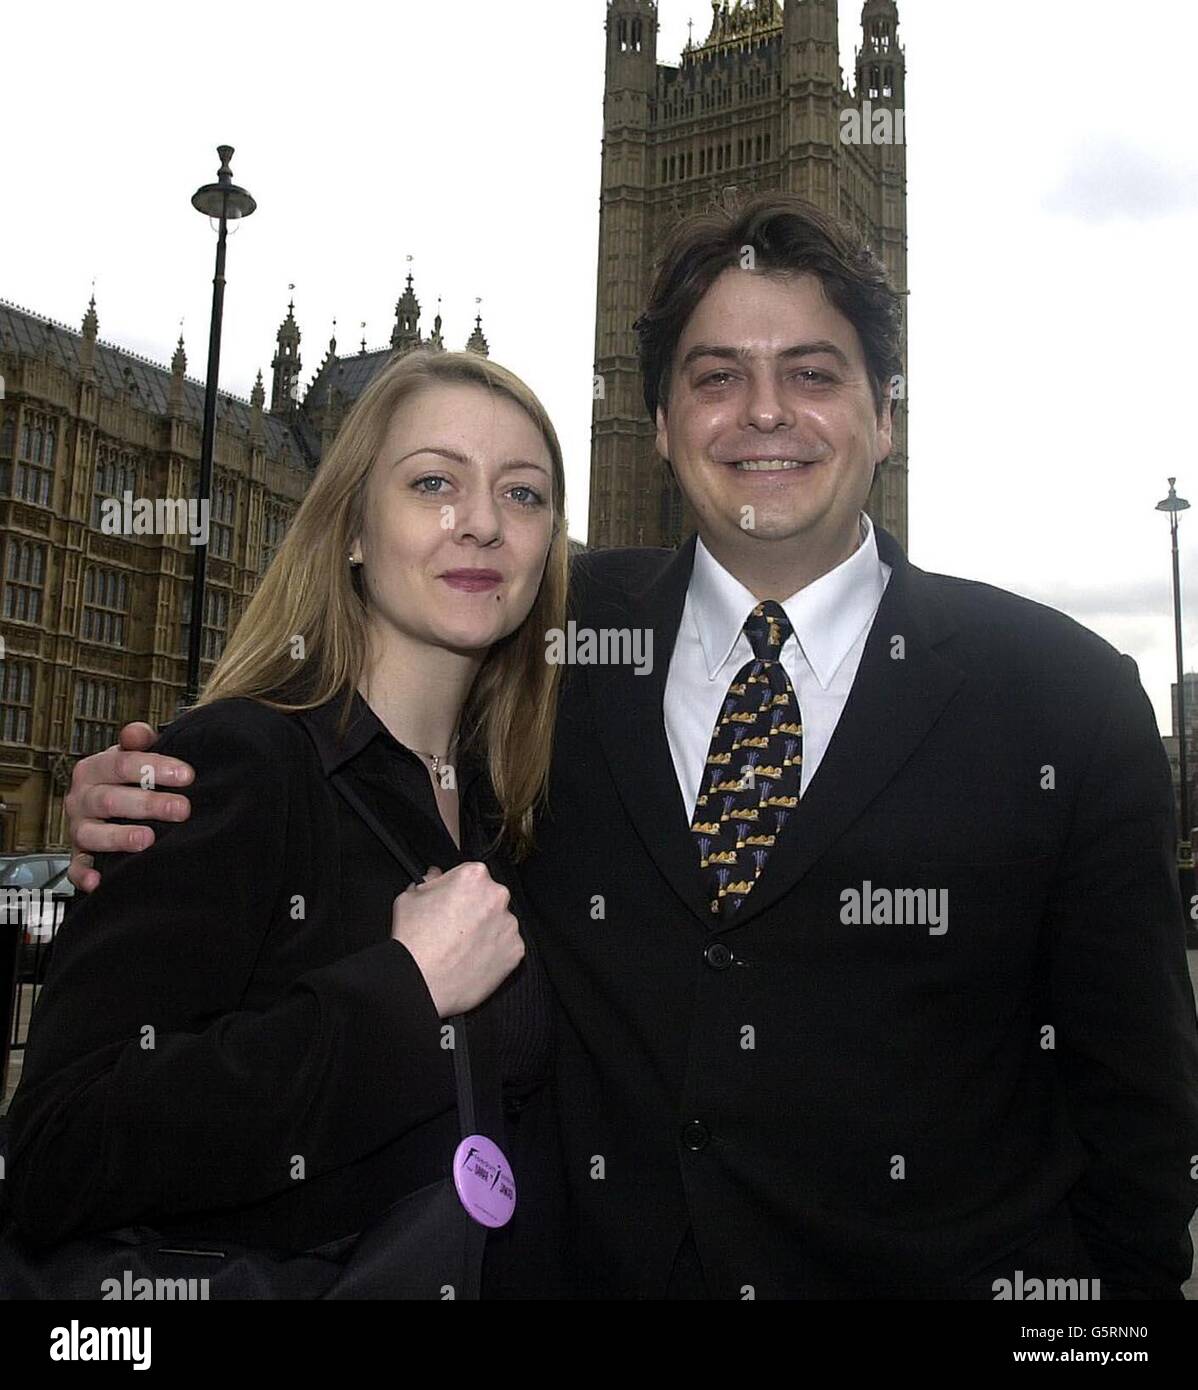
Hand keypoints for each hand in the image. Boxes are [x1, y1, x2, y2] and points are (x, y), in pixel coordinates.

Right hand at [65, 722, 195, 892]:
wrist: (107, 806)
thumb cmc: (125, 780)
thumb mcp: (132, 755)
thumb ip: (138, 741)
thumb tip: (138, 732)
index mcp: (94, 769)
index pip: (122, 763)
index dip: (154, 767)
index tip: (187, 775)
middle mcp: (81, 798)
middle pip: (111, 799)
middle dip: (148, 804)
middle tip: (182, 809)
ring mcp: (78, 828)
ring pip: (93, 834)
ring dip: (120, 837)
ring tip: (148, 840)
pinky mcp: (78, 856)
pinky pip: (76, 867)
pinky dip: (84, 875)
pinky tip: (99, 881)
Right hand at [390, 862, 524, 1016]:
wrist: (421, 983)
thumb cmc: (414, 942)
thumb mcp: (409, 898)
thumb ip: (429, 881)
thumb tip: (435, 876)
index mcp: (474, 876)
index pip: (472, 875)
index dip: (459, 890)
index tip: (452, 902)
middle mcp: (497, 897)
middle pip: (489, 897)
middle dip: (475, 909)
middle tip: (455, 927)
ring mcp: (509, 925)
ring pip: (499, 923)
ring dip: (486, 931)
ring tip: (462, 947)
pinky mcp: (515, 951)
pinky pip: (506, 947)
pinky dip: (494, 952)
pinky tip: (472, 959)